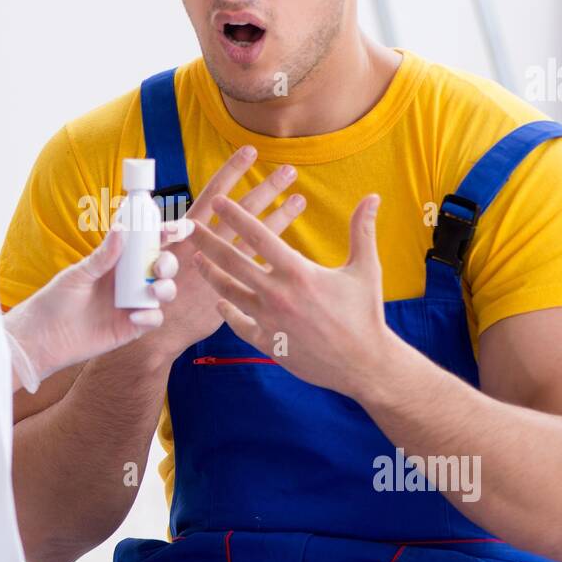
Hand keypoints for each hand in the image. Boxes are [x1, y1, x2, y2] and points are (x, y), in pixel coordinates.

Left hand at [2, 218, 188, 386]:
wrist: (43, 338)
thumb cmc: (55, 301)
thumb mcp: (78, 274)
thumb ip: (103, 256)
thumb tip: (122, 228)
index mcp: (116, 263)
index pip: (145, 245)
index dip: (163, 236)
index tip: (174, 229)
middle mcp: (128, 282)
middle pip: (161, 267)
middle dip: (168, 263)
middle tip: (158, 266)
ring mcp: (132, 304)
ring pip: (163, 292)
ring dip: (166, 288)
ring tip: (153, 290)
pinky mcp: (131, 327)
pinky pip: (152, 320)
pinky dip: (151, 316)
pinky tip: (135, 316)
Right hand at [141, 144, 306, 362]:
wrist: (151, 330)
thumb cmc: (145, 288)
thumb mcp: (150, 253)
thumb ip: (169, 233)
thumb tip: (181, 214)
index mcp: (184, 231)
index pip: (213, 194)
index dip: (232, 172)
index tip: (251, 151)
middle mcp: (206, 246)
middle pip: (243, 212)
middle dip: (266, 189)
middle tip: (289, 170)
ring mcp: (222, 269)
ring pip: (257, 238)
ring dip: (279, 217)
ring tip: (300, 198)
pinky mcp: (232, 291)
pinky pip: (260, 270)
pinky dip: (277, 258)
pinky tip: (297, 250)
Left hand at [189, 191, 400, 398]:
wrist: (363, 365)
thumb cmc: (365, 314)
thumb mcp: (366, 269)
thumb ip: (362, 231)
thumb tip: (373, 197)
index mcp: (298, 273)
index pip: (259, 236)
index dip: (236, 216)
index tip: (219, 201)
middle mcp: (277, 295)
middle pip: (232, 262)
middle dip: (207, 241)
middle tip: (188, 227)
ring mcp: (268, 320)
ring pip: (228, 292)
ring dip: (210, 273)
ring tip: (196, 260)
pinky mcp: (266, 342)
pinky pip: (238, 323)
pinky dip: (226, 310)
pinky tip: (219, 302)